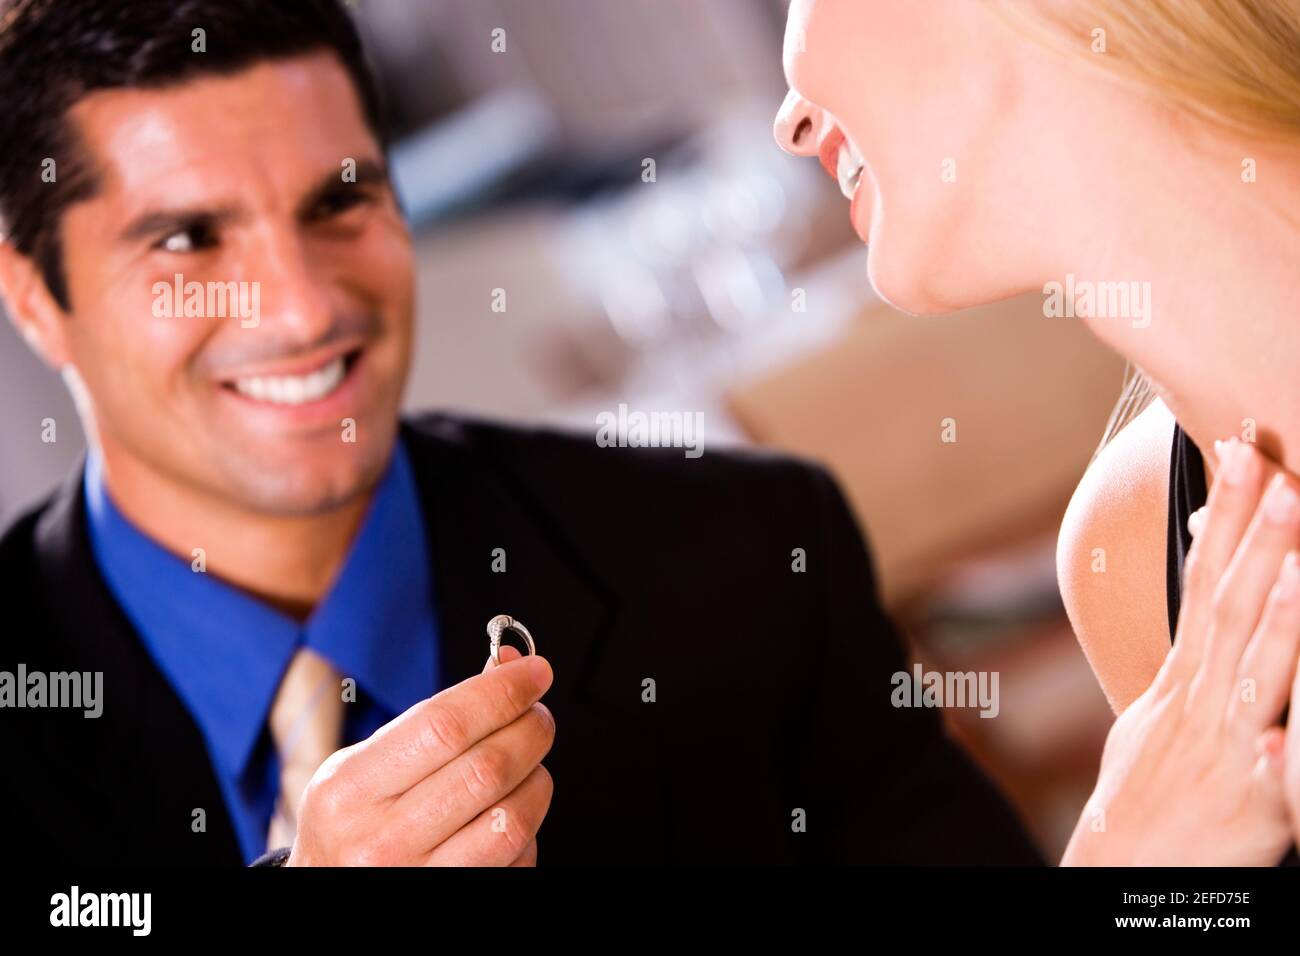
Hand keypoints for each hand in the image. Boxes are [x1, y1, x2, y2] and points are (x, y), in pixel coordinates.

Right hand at [286, 646, 554, 865]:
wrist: (327, 886)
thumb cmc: (352, 820)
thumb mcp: (366, 763)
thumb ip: (435, 717)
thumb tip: (508, 666)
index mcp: (351, 789)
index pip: (444, 725)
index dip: (501, 691)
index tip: (534, 672)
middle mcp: (381, 840)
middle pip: (487, 768)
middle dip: (530, 729)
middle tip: (538, 715)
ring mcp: (418, 879)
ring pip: (512, 817)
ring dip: (537, 779)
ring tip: (527, 765)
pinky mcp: (455, 900)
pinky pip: (517, 858)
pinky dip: (528, 826)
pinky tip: (507, 811)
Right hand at [1062, 437, 1299, 864]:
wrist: (1123, 870)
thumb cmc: (1148, 797)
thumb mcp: (1159, 720)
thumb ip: (1191, 672)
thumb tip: (1207, 627)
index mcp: (1184, 677)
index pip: (1205, 579)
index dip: (1224, 517)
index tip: (1238, 454)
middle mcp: (1200, 699)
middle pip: (1227, 604)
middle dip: (1253, 535)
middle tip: (1271, 469)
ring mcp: (1224, 745)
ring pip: (1252, 667)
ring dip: (1275, 610)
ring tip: (1297, 555)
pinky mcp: (1252, 801)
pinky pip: (1275, 768)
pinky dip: (1283, 738)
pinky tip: (1292, 713)